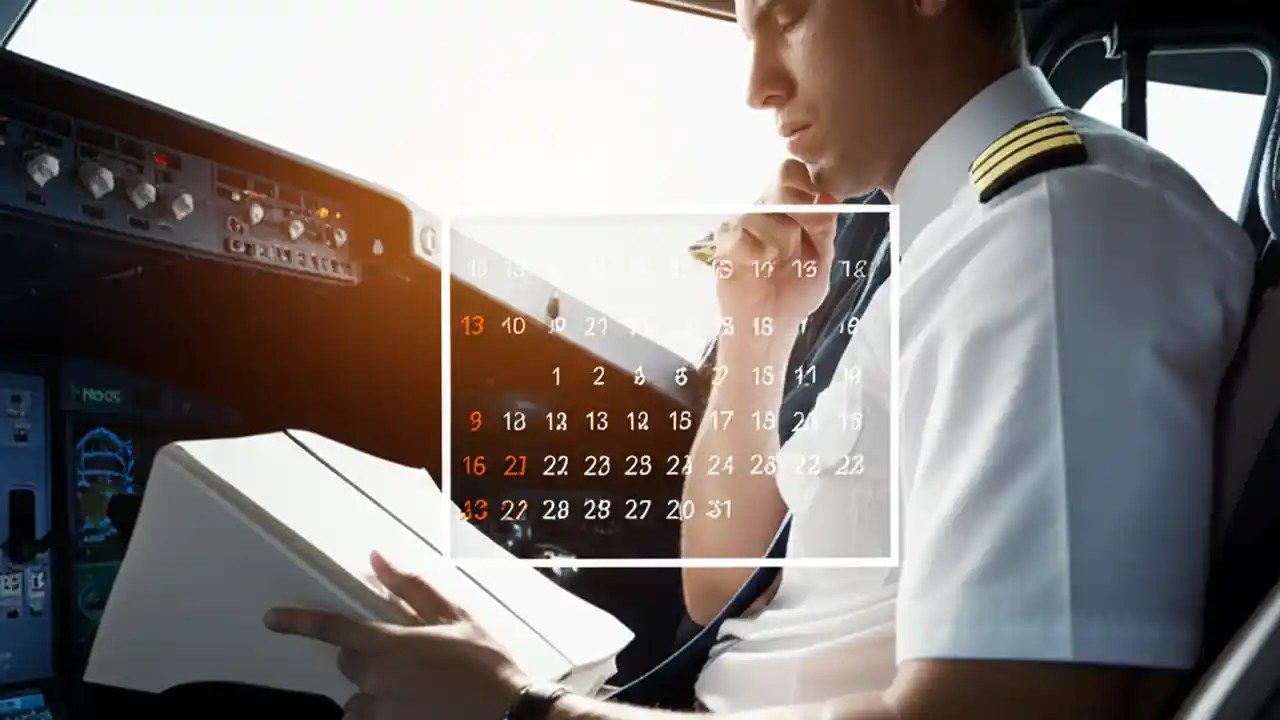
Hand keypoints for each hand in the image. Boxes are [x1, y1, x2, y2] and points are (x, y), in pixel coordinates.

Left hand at [264, 551, 531, 719]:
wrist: (507, 712)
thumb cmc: (484, 663)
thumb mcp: (453, 617)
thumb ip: (411, 588)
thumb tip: (378, 559)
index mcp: (390, 646)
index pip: (333, 629)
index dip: (298, 622)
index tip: (273, 619)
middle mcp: (377, 680)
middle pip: (347, 662)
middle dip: (367, 655)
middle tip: (405, 654)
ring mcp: (382, 712)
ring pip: (356, 697)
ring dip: (373, 689)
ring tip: (412, 687)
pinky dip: (383, 712)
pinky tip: (414, 705)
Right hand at [713, 158, 839, 332]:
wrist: (770, 326)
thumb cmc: (796, 293)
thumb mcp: (822, 259)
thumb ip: (825, 227)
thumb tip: (829, 195)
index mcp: (789, 208)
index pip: (792, 172)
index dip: (805, 181)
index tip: (817, 201)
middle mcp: (764, 210)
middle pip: (778, 183)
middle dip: (798, 211)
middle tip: (800, 239)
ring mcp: (741, 224)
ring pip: (762, 213)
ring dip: (779, 242)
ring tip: (777, 262)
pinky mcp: (724, 243)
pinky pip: (740, 234)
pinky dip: (755, 253)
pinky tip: (757, 267)